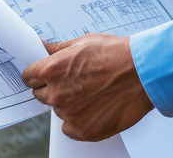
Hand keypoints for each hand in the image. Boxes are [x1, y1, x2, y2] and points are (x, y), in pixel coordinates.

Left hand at [21, 33, 153, 141]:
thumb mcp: (83, 42)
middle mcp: (57, 93)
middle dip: (52, 89)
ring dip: (69, 104)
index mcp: (52, 70)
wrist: (144, 73)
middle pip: (40, 95)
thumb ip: (57, 49)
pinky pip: (70, 129)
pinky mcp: (83, 130)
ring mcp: (69, 114)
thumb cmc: (117, 54)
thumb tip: (42, 46)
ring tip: (92, 92)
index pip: (29, 77)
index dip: (37, 75)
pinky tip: (94, 108)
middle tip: (74, 83)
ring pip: (58, 111)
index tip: (45, 76)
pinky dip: (79, 121)